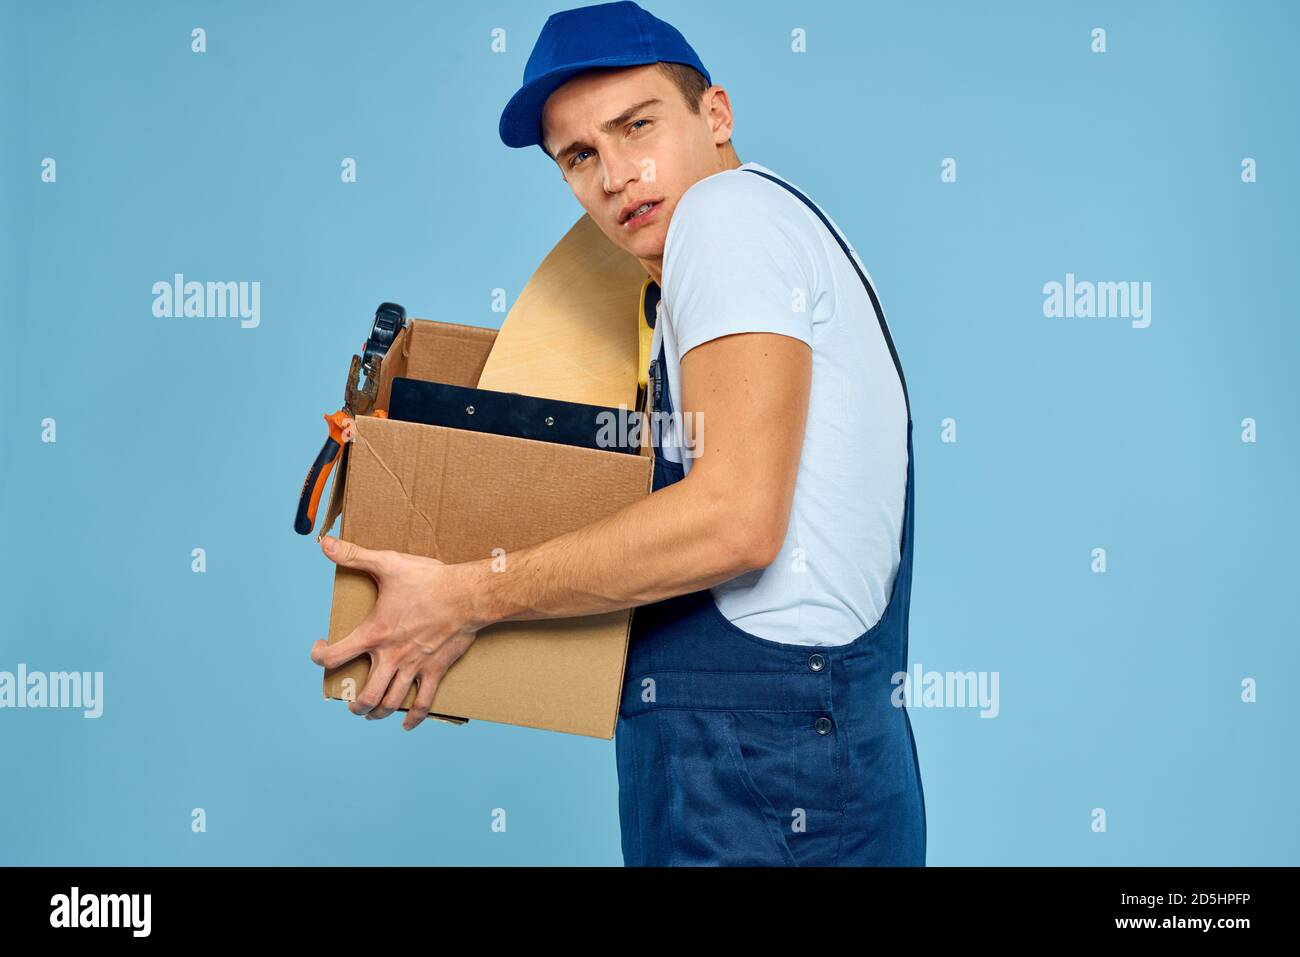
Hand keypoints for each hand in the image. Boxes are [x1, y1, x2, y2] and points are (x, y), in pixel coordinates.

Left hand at [310, 536, 480, 730]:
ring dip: (376, 712)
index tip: (320, 649)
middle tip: (350, 702)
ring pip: (389, 702)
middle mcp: (390, 656)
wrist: (468, 595)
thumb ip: (354, 556)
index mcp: (374, 633)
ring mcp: (413, 667)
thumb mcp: (388, 564)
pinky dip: (413, 718)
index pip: (334, 656)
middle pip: (364, 695)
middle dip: (354, 704)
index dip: (319, 657)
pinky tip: (405, 724)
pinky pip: (423, 702)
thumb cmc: (429, 580)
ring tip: (370, 712)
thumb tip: (326, 544)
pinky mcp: (435, 671)